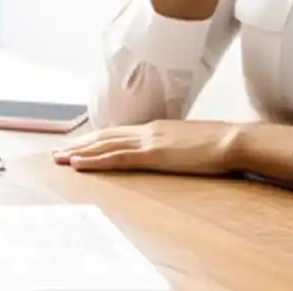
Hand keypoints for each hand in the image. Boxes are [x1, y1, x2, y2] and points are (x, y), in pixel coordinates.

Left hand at [52, 120, 240, 175]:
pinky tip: (78, 164)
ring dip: (78, 152)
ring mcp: (148, 141)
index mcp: (156, 128)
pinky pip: (116, 158)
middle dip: (79, 144)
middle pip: (104, 136)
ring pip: (103, 145)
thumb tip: (171, 152)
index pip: (118, 132)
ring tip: (58, 159)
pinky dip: (94, 160)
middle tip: (57, 152)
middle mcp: (147, 130)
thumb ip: (176, 145)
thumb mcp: (191, 142)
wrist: (234, 139)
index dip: (95, 138)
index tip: (79, 144)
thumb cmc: (220, 143)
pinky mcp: (152, 155)